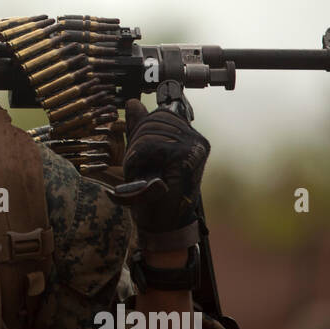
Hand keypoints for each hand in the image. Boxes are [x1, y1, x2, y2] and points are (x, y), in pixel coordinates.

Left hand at [122, 98, 209, 235]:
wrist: (162, 225)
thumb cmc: (153, 193)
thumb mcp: (143, 156)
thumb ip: (140, 129)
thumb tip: (132, 103)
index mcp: (191, 138)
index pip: (161, 114)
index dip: (142, 130)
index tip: (139, 154)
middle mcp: (197, 140)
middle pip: (154, 120)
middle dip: (136, 142)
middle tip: (137, 168)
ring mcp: (193, 148)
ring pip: (149, 132)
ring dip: (135, 155)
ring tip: (140, 175)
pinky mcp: (184, 158)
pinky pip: (148, 145)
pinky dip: (134, 160)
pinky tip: (139, 176)